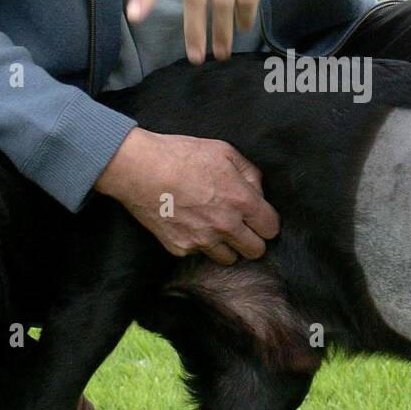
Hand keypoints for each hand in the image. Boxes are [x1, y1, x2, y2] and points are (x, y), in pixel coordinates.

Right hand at [95, 127, 279, 264]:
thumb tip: (259, 193)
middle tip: (240, 227)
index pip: (271, 229)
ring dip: (226, 246)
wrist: (139, 169)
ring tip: (214, 228)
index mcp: (241, 201)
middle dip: (252, 239)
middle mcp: (225, 226)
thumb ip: (249, 173)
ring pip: (228, 259)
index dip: (266, 223)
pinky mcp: (180, 248)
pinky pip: (198, 254)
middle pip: (255, 251)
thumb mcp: (224, 151)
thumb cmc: (181, 155)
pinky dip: (197, 243)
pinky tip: (189, 224)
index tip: (258, 218)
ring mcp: (202, 240)